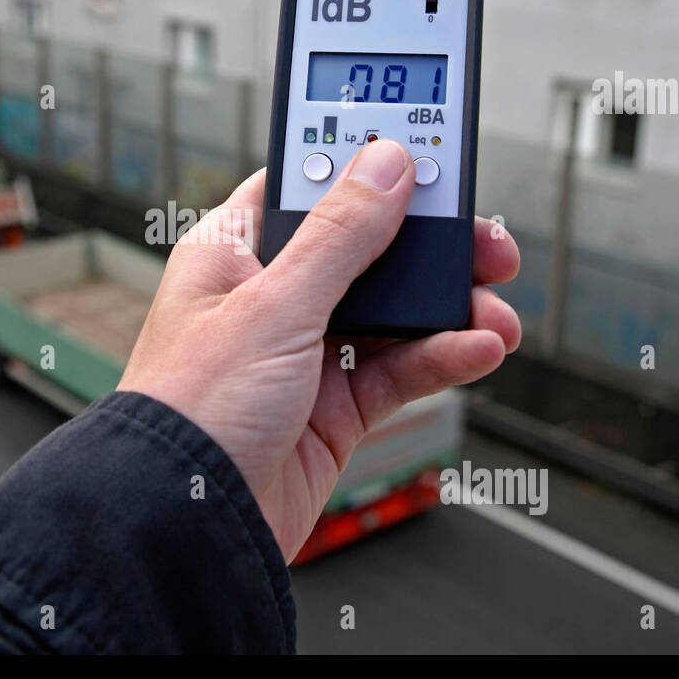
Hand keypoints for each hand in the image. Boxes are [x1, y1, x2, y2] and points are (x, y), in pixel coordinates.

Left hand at [118, 139, 520, 560]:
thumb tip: (388, 164)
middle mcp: (270, 298)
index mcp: (236, 253)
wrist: (181, 527)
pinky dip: (441, 357)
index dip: (367, 165)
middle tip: (486, 240)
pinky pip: (399, 371)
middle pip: (367, 248)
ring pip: (393, 311)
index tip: (428, 151)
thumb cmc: (190, 411)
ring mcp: (303, 354)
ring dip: (449, 307)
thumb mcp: (273, 307)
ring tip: (496, 311)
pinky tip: (477, 349)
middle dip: (429, 243)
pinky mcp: (332, 409)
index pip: (311, 186)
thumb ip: (340, 236)